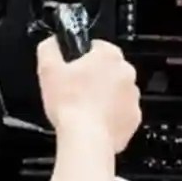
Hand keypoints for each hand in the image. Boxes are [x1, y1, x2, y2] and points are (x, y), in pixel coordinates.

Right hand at [36, 37, 140, 153]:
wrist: (86, 138)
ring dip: (102, 95)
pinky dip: (108, 114)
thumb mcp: (47, 68)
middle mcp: (126, 74)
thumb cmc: (69, 103)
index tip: (70, 68)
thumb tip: (52, 42)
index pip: (97, 46)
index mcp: (108, 56)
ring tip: (81, 106)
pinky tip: (91, 119)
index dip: (80, 56)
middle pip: (108, 68)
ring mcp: (133, 97)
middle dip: (93, 76)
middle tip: (73, 88)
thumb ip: (49, 47)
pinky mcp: (134, 118)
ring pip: (115, 90)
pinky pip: (120, 111)